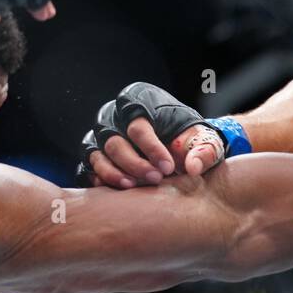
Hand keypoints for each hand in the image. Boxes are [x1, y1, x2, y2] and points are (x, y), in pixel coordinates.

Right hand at [76, 83, 247, 187]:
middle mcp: (113, 116)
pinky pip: (88, 168)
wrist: (174, 143)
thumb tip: (193, 167)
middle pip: (114, 141)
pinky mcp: (93, 155)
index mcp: (139, 101)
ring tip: (132, 187)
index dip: (152, 148)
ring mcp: (100, 135)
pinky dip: (100, 180)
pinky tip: (118, 191)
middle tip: (155, 179)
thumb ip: (204, 150)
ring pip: (98, 155)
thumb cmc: (185, 136)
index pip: (138, 126)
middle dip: (134, 163)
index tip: (168, 167)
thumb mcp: (202, 138)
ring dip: (113, 173)